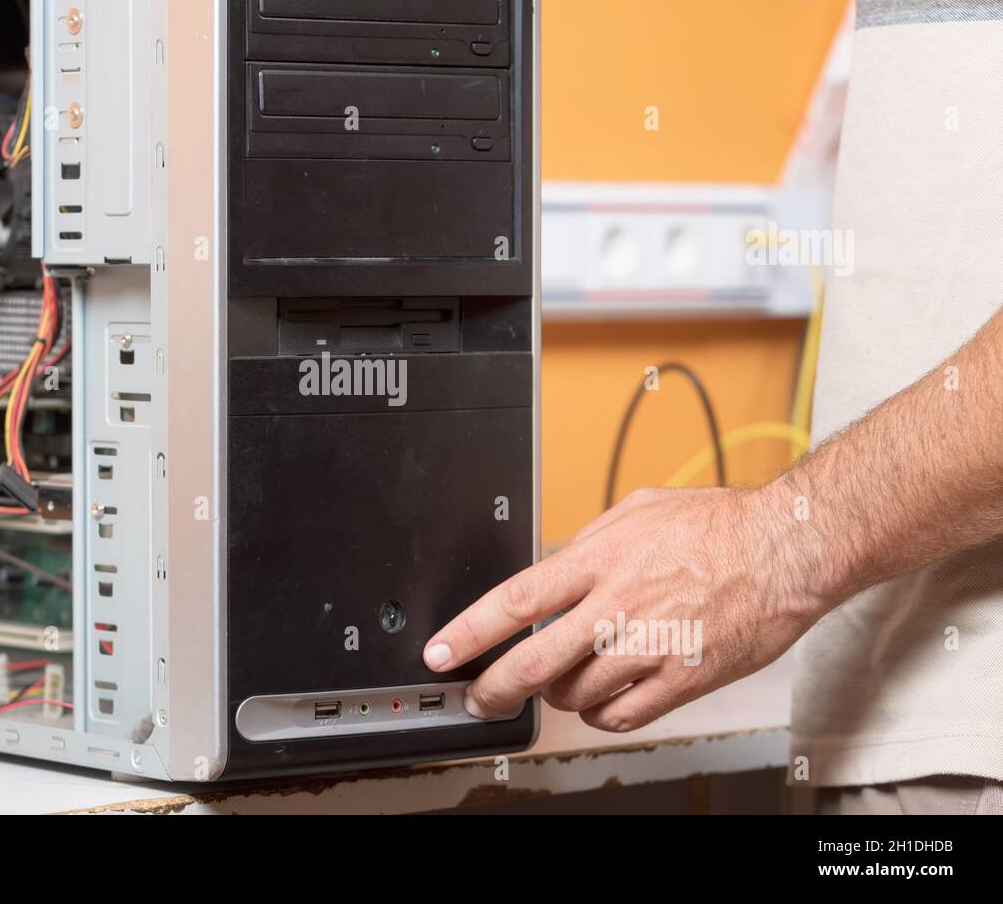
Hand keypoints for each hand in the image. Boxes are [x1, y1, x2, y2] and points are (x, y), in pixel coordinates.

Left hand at [423, 486, 827, 731]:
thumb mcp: (636, 511)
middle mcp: (618, 606)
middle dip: (494, 687)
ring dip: (558, 695)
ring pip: (576, 695)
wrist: (786, 549)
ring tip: (565, 679)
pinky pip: (621, 716)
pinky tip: (603, 698)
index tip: (441, 651)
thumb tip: (551, 566)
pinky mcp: (682, 680)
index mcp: (600, 560)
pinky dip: (600, 714)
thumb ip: (587, 543)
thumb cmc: (716, 525)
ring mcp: (650, 647)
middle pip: (536, 662)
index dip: (470, 631)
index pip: (516, 600)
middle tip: (477, 698)